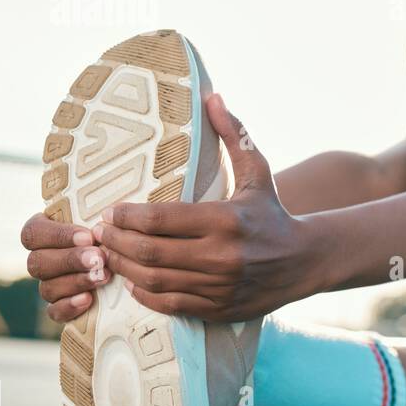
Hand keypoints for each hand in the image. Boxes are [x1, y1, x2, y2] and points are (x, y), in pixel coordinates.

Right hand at [20, 213, 109, 322]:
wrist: (132, 264)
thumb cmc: (113, 232)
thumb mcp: (104, 220)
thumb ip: (98, 218)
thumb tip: (108, 212)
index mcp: (44, 233)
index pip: (33, 234)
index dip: (57, 236)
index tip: (88, 236)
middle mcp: (42, 260)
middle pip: (38, 262)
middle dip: (70, 260)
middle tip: (99, 258)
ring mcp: (49, 285)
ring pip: (47, 287)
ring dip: (76, 281)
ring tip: (104, 276)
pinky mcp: (60, 308)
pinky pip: (54, 312)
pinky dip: (69, 306)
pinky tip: (88, 299)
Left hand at [94, 94, 316, 320]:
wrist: (305, 261)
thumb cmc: (273, 213)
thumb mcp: (258, 172)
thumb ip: (233, 135)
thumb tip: (213, 96)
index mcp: (225, 219)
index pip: (159, 219)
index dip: (126, 216)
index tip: (111, 211)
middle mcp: (221, 255)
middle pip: (148, 252)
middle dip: (116, 242)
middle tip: (100, 233)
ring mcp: (219, 286)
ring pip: (153, 281)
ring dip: (124, 268)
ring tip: (110, 254)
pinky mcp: (218, 308)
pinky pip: (169, 305)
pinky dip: (144, 295)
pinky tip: (134, 282)